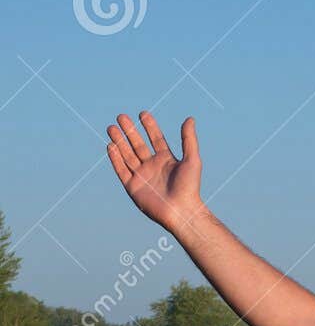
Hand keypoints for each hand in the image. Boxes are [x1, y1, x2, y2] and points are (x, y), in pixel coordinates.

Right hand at [106, 111, 202, 232]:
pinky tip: (111, 146)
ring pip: (127, 155)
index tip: (143, 114)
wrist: (181, 211)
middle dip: (129, 131)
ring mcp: (142, 177)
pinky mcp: (133, 187)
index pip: (156, 139)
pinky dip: (115, 159)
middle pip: (138, 145)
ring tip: (112, 127)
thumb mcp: (192, 160)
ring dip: (119, 141)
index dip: (150, 126)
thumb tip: (190, 118)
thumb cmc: (190, 188)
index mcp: (166, 160)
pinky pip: (122, 170)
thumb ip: (189, 139)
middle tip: (121, 117)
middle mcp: (153, 167)